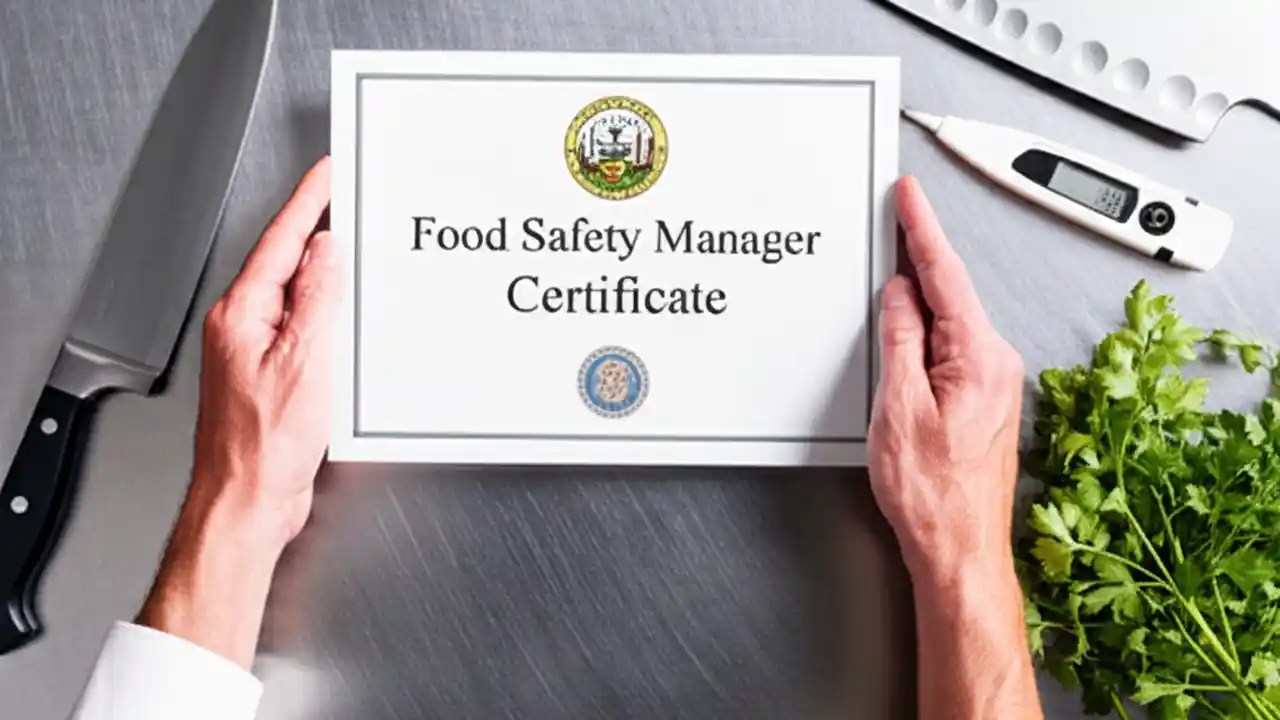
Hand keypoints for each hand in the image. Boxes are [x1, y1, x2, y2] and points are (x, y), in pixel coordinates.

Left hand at [138, 157, 340, 667]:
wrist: (246, 501)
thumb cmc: (263, 447)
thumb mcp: (305, 362)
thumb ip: (316, 300)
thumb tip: (325, 252)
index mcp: (242, 316)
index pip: (280, 242)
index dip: (307, 202)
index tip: (327, 174)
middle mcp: (239, 328)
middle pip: (282, 262)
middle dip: (314, 227)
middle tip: (343, 197)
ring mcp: (250, 351)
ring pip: (290, 293)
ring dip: (320, 271)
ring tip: (347, 247)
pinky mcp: (266, 374)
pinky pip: (297, 326)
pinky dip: (321, 311)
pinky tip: (338, 313)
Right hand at [868, 176, 1023, 581]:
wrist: (959, 549)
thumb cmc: (933, 495)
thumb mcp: (899, 407)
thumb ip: (899, 339)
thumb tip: (899, 296)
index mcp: (979, 357)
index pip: (944, 275)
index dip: (921, 229)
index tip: (909, 195)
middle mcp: (995, 364)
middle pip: (947, 294)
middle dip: (914, 263)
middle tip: (888, 228)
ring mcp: (992, 382)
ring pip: (946, 323)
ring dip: (914, 306)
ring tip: (885, 303)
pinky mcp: (981, 399)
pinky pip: (948, 348)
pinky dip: (921, 335)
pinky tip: (903, 340)